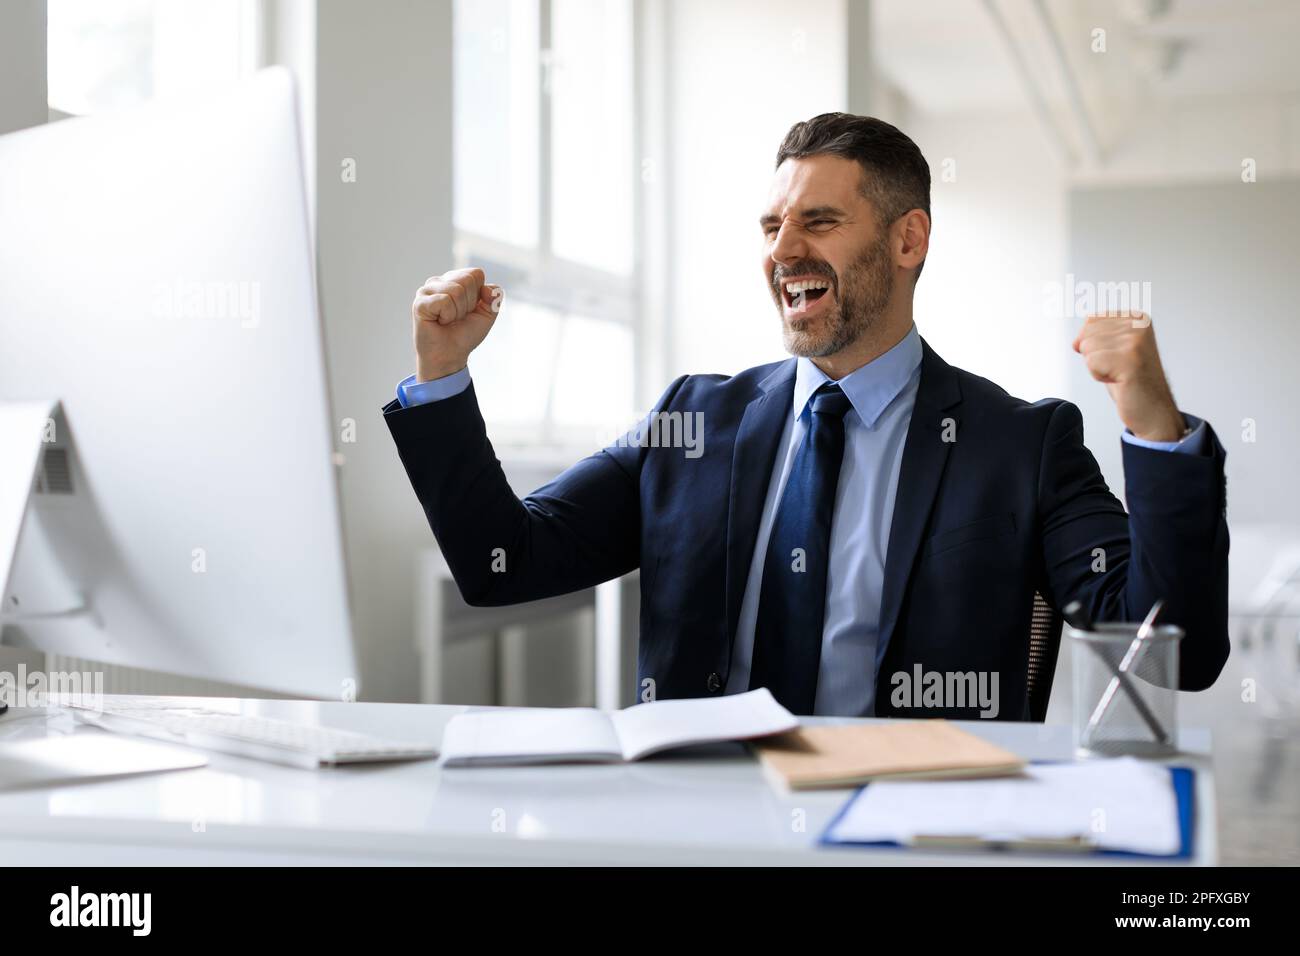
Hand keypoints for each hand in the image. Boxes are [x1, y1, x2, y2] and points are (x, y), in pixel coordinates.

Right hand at [411, 268, 501, 381]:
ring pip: (456, 290)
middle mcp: (439, 281)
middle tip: (457, 317)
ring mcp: (427, 290)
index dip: (478, 295)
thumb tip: (486, 288)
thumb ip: (494, 298)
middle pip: (467, 279)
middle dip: (469, 304)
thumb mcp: (487, 315)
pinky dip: (447, 316)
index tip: (469, 310)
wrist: (450, 355)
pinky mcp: (419, 302)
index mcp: (455, 280)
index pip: (476, 274)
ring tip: (447, 320)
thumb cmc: (465, 334)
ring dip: (458, 312)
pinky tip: (438, 322)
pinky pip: (444, 301)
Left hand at [1073, 312, 1184, 441]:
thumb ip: (1098, 334)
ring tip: (1120, 374)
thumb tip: (1076, 341)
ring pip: (1087, 348)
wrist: (1153, 410)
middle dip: (1095, 356)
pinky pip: (1091, 362)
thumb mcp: (1114, 349)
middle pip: (1087, 334)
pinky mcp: (1129, 357)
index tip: (1117, 357)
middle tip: (1119, 368)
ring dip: (1097, 367)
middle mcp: (1139, 324)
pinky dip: (1099, 376)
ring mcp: (1135, 340)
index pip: (1091, 320)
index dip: (1095, 345)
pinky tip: (1120, 381)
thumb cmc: (1131, 381)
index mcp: (1137, 317)